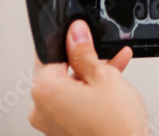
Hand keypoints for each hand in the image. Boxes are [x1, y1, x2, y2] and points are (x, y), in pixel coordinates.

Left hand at [29, 20, 148, 135]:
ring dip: (92, 75)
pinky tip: (112, 84)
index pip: (48, 54)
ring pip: (70, 87)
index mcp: (44, 91)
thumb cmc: (115, 125)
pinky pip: (73, 103)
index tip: (81, 33)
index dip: (68, 40)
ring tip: (116, 65)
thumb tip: (76, 33)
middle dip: (84, 59)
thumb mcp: (103, 76)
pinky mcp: (64, 131)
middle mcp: (41, 109)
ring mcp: (52, 123)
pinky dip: (90, 93)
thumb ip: (84, 51)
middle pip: (60, 71)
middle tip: (105, 52)